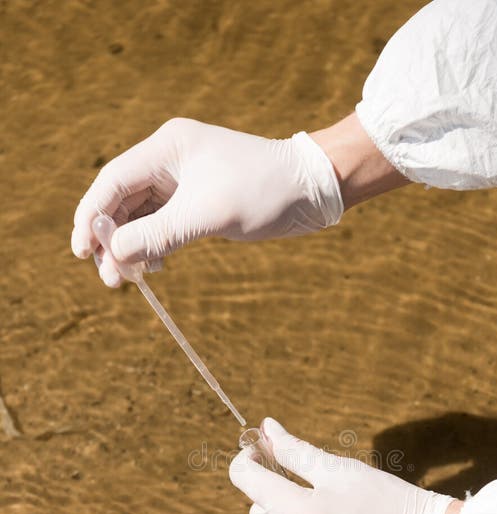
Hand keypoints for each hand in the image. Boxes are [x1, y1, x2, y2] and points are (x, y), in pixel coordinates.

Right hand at [71, 118, 342, 286]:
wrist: (313, 189)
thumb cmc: (265, 191)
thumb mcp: (208, 215)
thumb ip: (158, 234)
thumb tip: (114, 254)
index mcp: (167, 148)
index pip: (113, 181)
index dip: (91, 216)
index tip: (81, 251)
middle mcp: (170, 160)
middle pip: (123, 200)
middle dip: (111, 238)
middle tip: (108, 278)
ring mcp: (185, 180)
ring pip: (142, 215)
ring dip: (132, 246)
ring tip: (127, 281)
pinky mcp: (200, 199)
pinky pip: (164, 223)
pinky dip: (155, 245)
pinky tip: (156, 266)